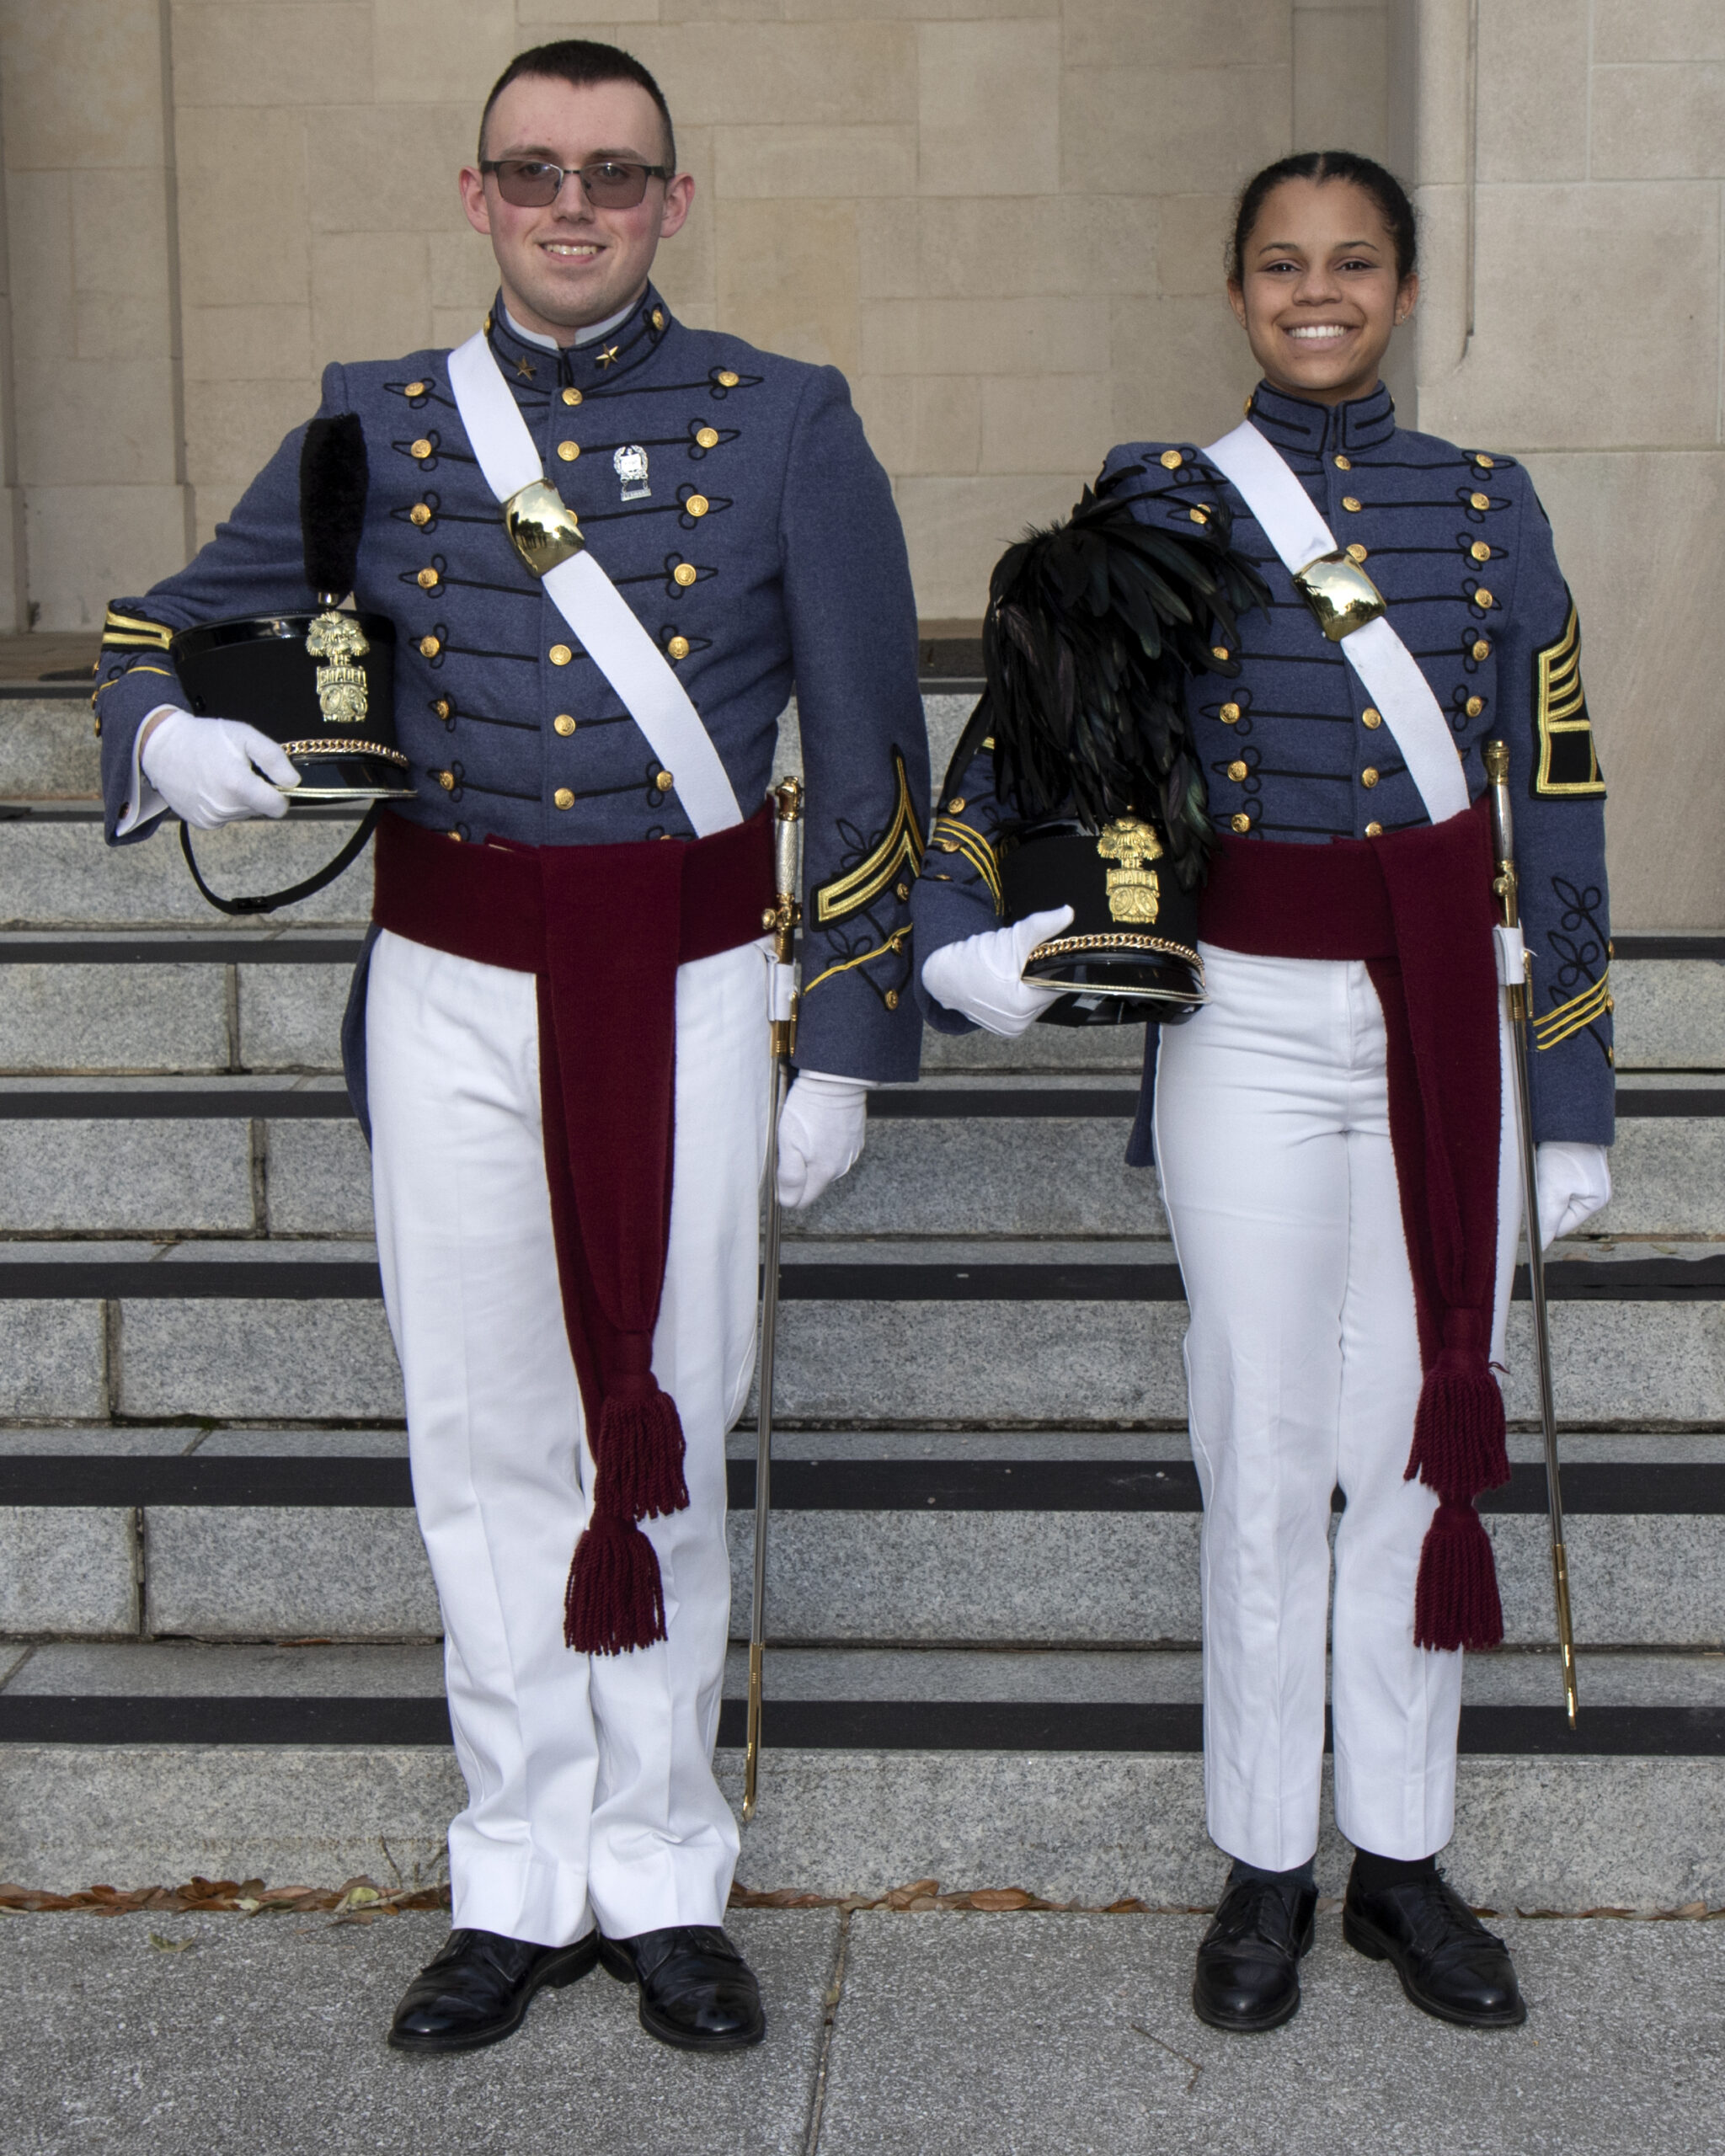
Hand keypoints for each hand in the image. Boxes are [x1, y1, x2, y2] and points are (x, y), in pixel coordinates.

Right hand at [140, 709, 297, 827]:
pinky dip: (223, 804)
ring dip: (238, 798)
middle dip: (256, 792)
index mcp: (238, 786)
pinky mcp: (201, 822)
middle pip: (259, 809)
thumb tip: (293, 782)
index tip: (271, 782)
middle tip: (236, 769)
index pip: (277, 808)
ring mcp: (212, 817)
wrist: (162, 747)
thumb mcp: (245, 736)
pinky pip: (225, 817)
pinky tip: (210, 786)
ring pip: (242, 813)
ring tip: (220, 775)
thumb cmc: (205, 738)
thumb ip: (274, 759)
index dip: (280, 795)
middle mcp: (225, 807)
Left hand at [777, 1070, 869, 1209]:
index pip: (802, 1200)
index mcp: (824, 1171)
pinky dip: (826, 1143)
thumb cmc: (809, 1107)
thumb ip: (789, 1175)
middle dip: (800, 1171)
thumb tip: (786, 1200)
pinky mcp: (856, 1139)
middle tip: (790, 1145)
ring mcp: (851, 1153)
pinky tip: (819, 1126)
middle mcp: (841, 1167)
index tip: (779, 1170)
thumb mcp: (788, 1142)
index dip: (786, 1190)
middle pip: (813, 1183)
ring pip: (824, 1167)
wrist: (836, 1079)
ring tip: (805, 1131)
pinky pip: (836, 1151)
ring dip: (813, 1156)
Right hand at [919, 907, 1074, 1037]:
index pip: (1057, 985)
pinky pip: (1023, 1012)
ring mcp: (1010, 1029)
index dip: (1054, 968)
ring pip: (1035, 1004)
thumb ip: (1043, 925)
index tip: (1043, 957)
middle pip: (1046, 995)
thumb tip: (1068, 913)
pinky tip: (1008, 987)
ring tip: (1013, 975)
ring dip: (1030, 989)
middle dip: (1039, 978)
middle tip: (1023, 964)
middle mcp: (1018, 1023)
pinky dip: (1020, 999)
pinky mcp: (1004, 1031)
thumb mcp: (1012, 938)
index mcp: (1023, 1004)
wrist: (943, 974)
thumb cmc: (975, 958)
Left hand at [1534, 1140, 1610, 1247]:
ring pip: (1554, 1197)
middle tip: (1539, 1183)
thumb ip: (1547, 1221)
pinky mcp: (1573, 1167)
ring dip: (1543, 1189)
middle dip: (1544, 1202)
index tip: (1534, 1205)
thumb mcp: (1553, 1191)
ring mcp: (1584, 1179)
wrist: (1566, 1119)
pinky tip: (1543, 1165)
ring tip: (1542, 1171)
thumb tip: (1542, 1245)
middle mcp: (1594, 1191)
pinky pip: (1555, 1181)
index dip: (1545, 1219)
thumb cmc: (1565, 1152)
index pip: (1562, 1226)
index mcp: (1596, 1201)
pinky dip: (1545, 1177)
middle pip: (1558, 1212)